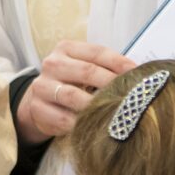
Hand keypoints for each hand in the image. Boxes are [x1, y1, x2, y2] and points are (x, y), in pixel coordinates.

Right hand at [15, 41, 135, 145]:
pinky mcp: (37, 108)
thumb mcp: (84, 69)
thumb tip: (137, 74)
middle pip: (87, 71)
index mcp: (66, 48)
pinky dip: (81, 123)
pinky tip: (95, 126)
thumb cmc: (71, 83)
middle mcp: (52, 64)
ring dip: (96, 105)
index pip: (97, 52)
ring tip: (115, 111)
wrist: (39, 101)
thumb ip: (105, 68)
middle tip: (129, 94)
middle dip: (111, 83)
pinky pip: (63, 118)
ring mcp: (42, 86)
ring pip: (73, 96)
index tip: (138, 73)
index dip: (119, 62)